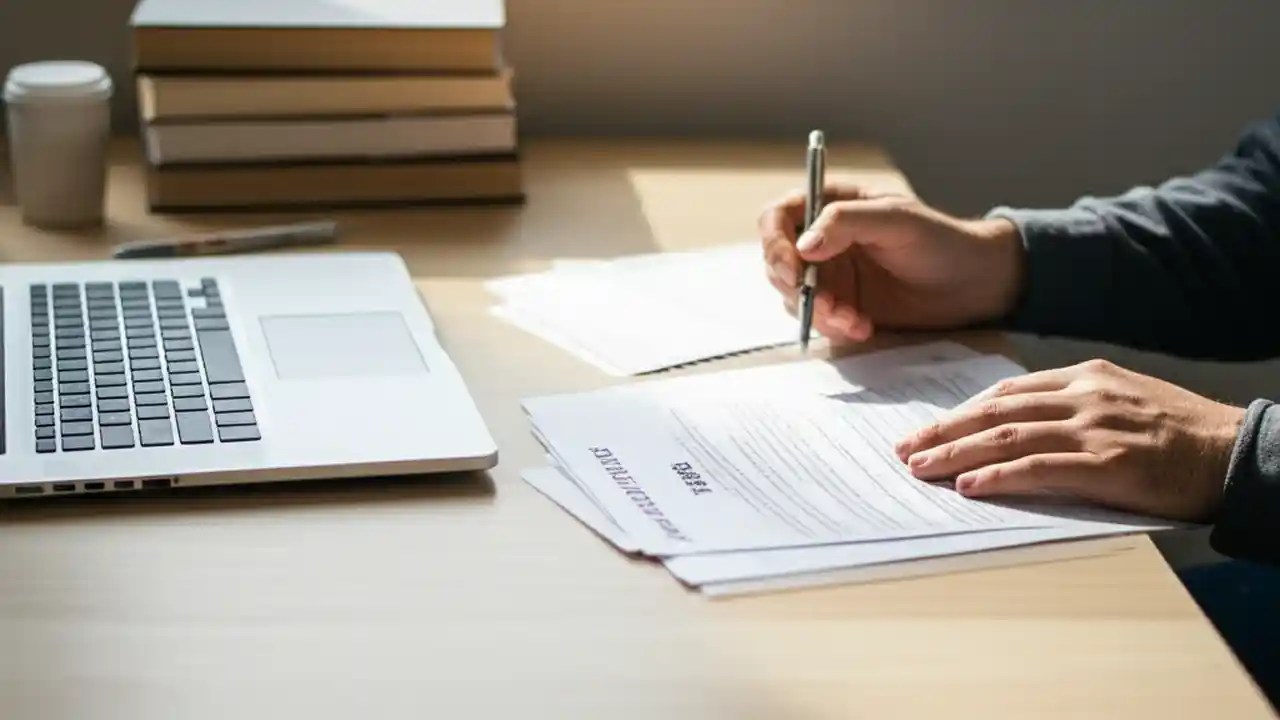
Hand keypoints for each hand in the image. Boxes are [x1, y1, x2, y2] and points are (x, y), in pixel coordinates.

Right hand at [759, 184, 1025, 341]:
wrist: (975, 284)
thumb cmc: (941, 240)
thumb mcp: (896, 220)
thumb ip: (847, 223)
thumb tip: (803, 245)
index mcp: (830, 206)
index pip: (777, 217)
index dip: (774, 242)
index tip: (793, 269)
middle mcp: (822, 240)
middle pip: (777, 261)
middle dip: (796, 287)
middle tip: (828, 304)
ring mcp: (830, 276)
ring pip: (793, 297)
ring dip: (817, 312)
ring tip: (853, 319)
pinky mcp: (842, 307)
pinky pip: (819, 321)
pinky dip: (835, 328)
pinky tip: (863, 327)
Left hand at [894, 359, 1246, 521]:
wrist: (1234, 452)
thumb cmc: (1177, 433)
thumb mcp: (1121, 399)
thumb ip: (1070, 405)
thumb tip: (1013, 423)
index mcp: (1083, 377)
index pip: (1005, 392)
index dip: (960, 412)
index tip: (927, 429)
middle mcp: (1083, 396)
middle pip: (994, 411)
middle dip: (943, 431)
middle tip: (903, 449)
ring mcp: (1094, 428)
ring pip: (1007, 437)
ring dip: (956, 454)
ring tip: (919, 469)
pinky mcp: (1107, 464)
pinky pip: (1040, 469)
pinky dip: (999, 477)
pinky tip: (968, 486)